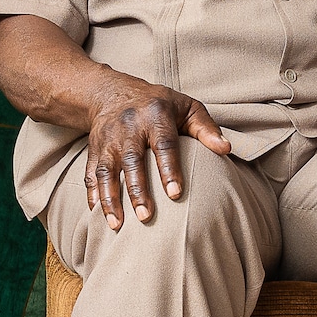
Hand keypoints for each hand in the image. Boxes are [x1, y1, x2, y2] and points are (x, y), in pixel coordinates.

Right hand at [84, 76, 231, 228]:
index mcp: (155, 115)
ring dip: (110, 198)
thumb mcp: (186, 106)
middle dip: (137, 190)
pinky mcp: (94, 148)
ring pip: (106, 169)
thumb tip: (226, 149)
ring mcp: (108, 138)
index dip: (169, 169)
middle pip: (132, 160)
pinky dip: (93, 194)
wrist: (112, 91)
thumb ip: (206, 128)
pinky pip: (90, 173)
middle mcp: (129, 126)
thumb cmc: (158, 104)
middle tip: (145, 217)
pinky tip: (97, 214)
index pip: (163, 144)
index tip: (176, 194)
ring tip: (117, 225)